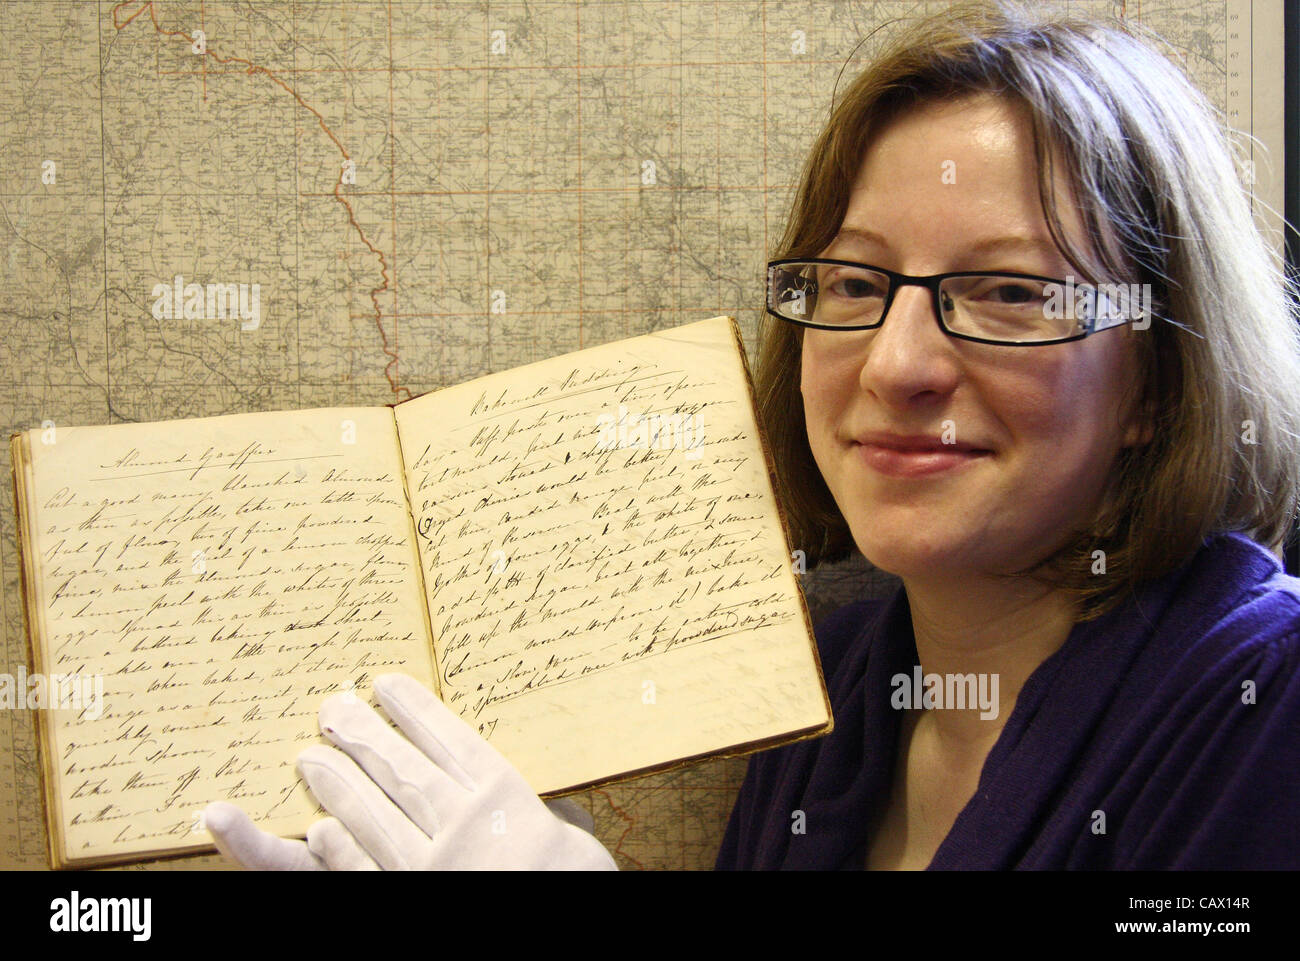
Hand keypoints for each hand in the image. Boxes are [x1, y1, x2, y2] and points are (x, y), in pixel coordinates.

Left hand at [203, 673, 616, 869]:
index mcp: (503, 799)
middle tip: (332, 706)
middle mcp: (457, 827)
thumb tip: (537, 797)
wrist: (560, 931)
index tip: (385, 683)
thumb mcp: (575, 841)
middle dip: (361, 735)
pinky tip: (291, 825)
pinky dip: (312, 849)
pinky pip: (345, 873)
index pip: (446, 739)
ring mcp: (421, 868)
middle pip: (398, 769)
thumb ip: (547, 812)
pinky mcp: (392, 901)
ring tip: (310, 753)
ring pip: (365, 814)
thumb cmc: (573, 885)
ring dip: (333, 782)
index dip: (412, 708)